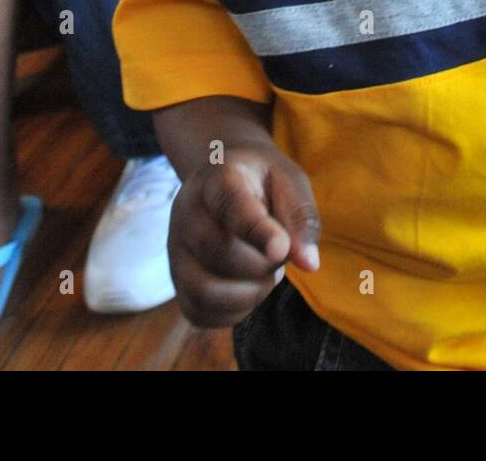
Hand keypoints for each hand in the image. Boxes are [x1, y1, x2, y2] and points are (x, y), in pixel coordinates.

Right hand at [168, 140, 320, 327]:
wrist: (223, 174)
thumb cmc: (262, 179)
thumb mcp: (289, 180)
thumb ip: (300, 216)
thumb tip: (308, 263)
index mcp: (218, 179)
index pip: (231, 206)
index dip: (256, 231)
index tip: (281, 248)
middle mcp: (187, 212)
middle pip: (219, 254)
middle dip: (263, 264)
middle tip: (280, 251)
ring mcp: (177, 248)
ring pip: (203, 292)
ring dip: (248, 294)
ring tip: (265, 273)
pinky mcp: (178, 278)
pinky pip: (199, 312)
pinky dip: (233, 312)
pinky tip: (249, 290)